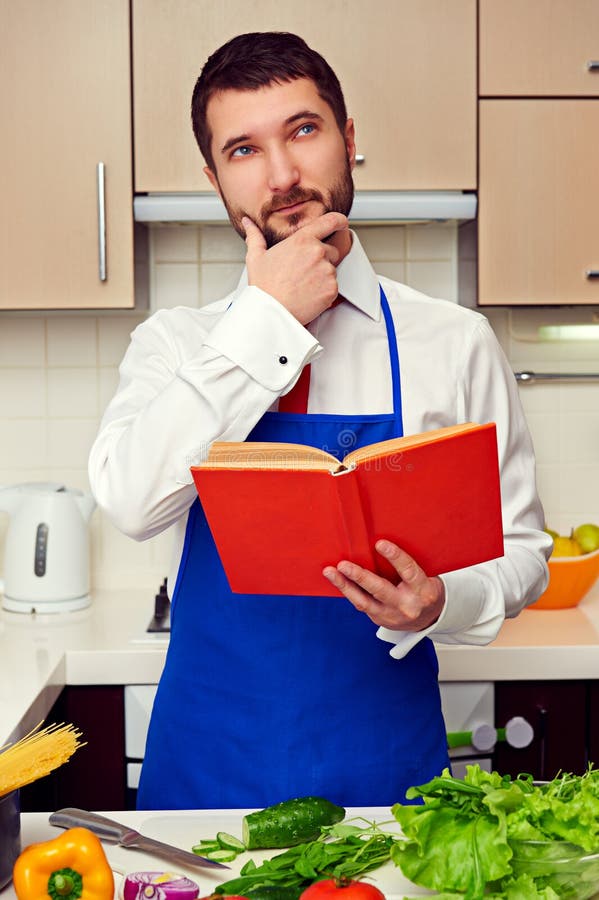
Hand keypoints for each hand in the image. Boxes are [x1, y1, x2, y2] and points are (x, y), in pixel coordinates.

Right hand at [242, 213, 348, 324]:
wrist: (271, 313)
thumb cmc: (264, 287)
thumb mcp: (255, 257)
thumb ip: (255, 236)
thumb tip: (248, 223)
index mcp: (302, 240)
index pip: (331, 221)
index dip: (339, 221)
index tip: (341, 224)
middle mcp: (317, 252)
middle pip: (332, 250)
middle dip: (322, 259)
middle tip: (304, 272)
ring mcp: (327, 271)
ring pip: (332, 270)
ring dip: (322, 276)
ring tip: (303, 285)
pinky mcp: (332, 289)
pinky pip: (333, 286)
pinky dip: (324, 291)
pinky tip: (308, 295)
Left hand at [322, 539, 445, 631]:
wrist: (431, 618)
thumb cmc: (425, 589)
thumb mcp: (426, 576)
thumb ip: (408, 566)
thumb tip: (381, 543)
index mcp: (423, 591)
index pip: (409, 572)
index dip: (395, 557)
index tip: (380, 544)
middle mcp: (407, 605)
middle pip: (380, 590)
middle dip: (360, 577)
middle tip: (343, 564)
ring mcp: (392, 616)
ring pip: (364, 602)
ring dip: (344, 586)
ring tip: (330, 572)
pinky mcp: (380, 620)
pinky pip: (361, 605)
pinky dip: (348, 591)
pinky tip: (338, 580)